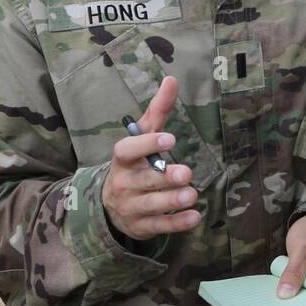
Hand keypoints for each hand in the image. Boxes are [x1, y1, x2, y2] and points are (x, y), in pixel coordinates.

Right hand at [102, 76, 200, 240]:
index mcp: (123, 159)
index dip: (147, 145)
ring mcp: (131, 206)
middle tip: (185, 172)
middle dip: (164, 177)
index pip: (128, 150)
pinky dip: (176, 223)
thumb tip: (172, 79)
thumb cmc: (134, 162)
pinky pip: (158, 226)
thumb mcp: (142, 136)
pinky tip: (194, 217)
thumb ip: (158, 110)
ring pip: (151, 205)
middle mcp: (124, 183)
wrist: (111, 204)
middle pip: (143, 181)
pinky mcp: (141, 226)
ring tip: (192, 194)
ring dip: (172, 201)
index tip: (170, 139)